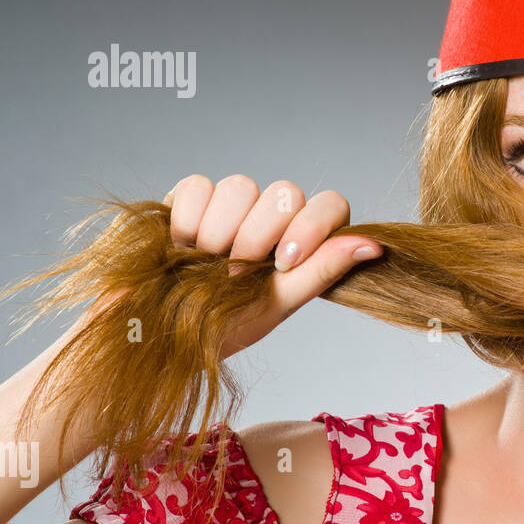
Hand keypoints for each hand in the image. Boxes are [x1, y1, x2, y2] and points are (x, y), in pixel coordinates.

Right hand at [156, 174, 381, 357]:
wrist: (148, 338)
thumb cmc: (216, 329)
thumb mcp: (276, 306)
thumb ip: (323, 271)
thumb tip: (375, 245)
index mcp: (297, 242)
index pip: (329, 204)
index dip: (313, 225)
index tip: (285, 263)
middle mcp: (266, 219)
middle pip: (285, 192)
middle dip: (260, 236)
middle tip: (235, 273)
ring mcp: (226, 207)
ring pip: (241, 185)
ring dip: (221, 233)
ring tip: (203, 266)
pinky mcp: (185, 200)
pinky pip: (198, 186)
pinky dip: (188, 221)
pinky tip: (180, 247)